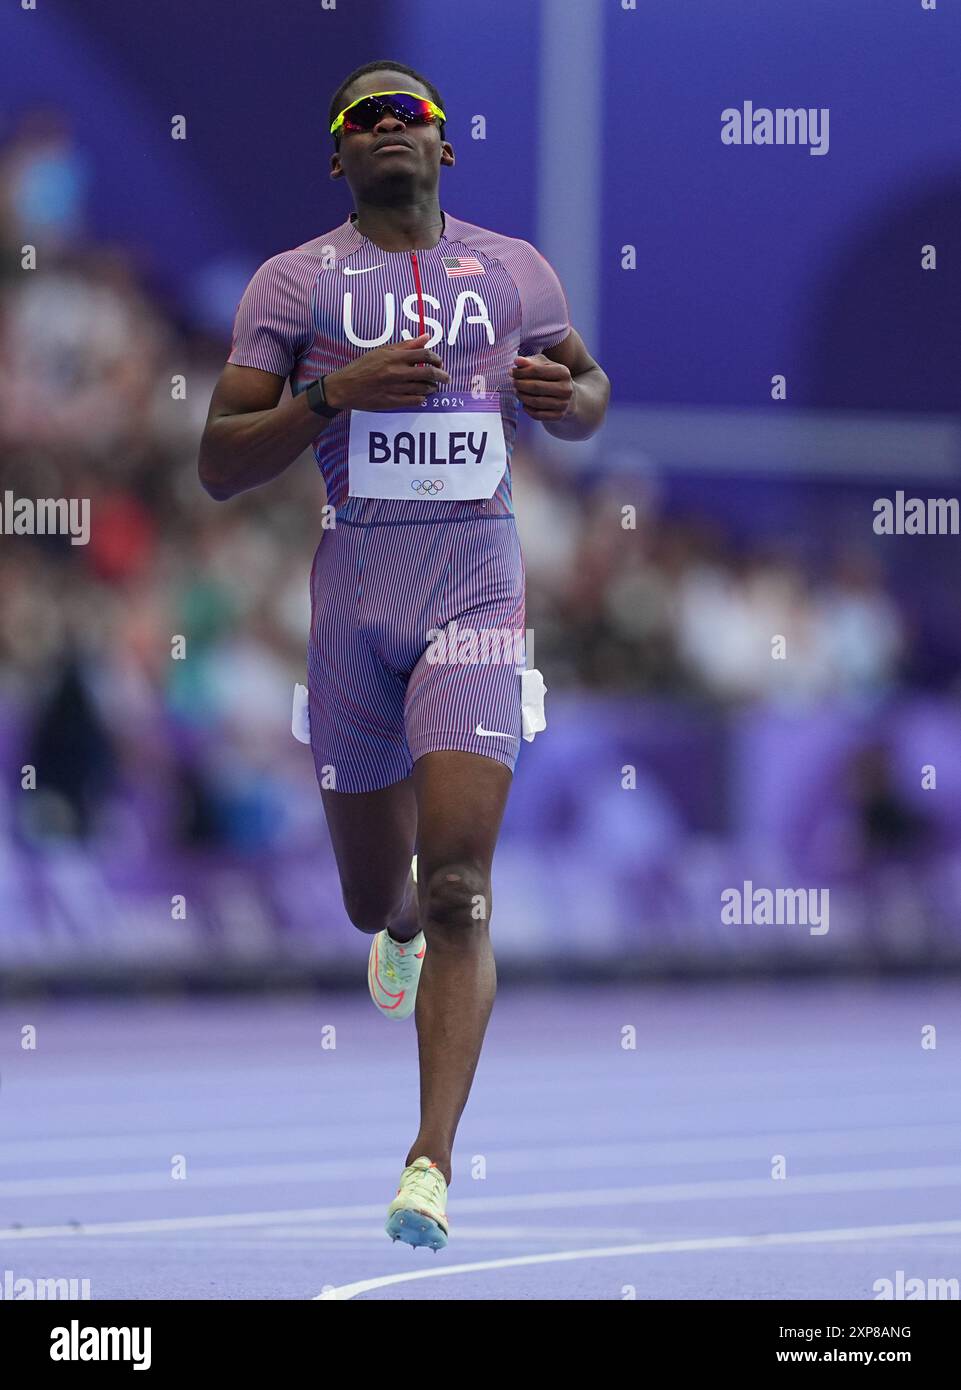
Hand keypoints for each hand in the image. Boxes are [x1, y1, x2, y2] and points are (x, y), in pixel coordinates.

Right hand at [324, 334, 449, 410]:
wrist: (345, 387)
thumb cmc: (362, 367)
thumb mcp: (382, 351)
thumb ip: (405, 345)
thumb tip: (426, 338)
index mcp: (394, 357)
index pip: (424, 355)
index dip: (436, 358)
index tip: (439, 362)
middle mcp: (396, 372)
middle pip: (428, 373)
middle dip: (442, 375)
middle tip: (445, 377)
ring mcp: (395, 388)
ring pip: (424, 388)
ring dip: (432, 387)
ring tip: (433, 387)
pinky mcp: (392, 402)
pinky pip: (415, 401)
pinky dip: (422, 398)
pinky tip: (421, 396)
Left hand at [510, 354, 574, 421]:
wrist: (569, 396)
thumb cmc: (552, 377)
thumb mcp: (544, 365)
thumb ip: (530, 361)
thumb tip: (517, 361)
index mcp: (563, 372)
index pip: (537, 370)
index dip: (521, 371)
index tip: (512, 372)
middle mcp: (565, 389)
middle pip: (536, 387)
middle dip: (520, 384)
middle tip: (513, 383)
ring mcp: (563, 404)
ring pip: (536, 402)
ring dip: (522, 397)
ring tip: (517, 392)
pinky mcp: (559, 416)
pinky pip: (537, 414)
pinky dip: (527, 409)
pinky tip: (524, 403)